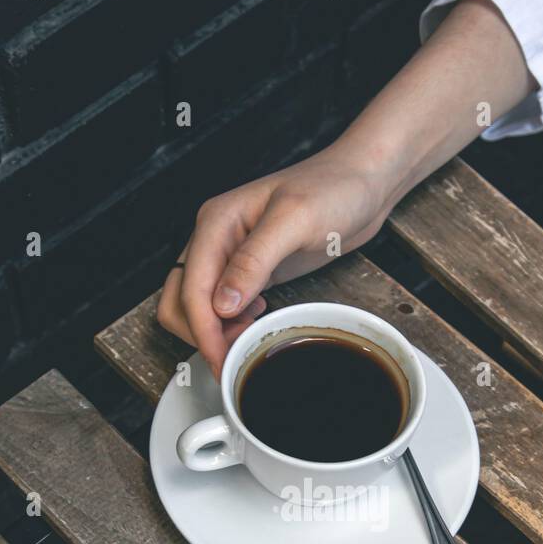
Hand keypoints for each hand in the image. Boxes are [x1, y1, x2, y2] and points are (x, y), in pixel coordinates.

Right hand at [158, 0, 534, 375]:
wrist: (363, 183)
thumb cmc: (334, 189)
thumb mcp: (294, 221)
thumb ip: (254, 261)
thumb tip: (222, 304)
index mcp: (216, 222)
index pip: (191, 287)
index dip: (202, 330)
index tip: (222, 360)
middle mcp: (216, 238)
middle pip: (179, 299)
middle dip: (201, 334)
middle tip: (234, 357)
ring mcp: (231, 255)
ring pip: (197, 305)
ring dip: (213, 332)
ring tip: (247, 340)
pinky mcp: (251, 270)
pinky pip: (223, 305)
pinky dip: (230, 323)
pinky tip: (257, 322)